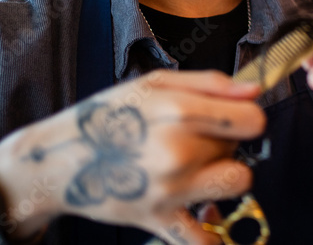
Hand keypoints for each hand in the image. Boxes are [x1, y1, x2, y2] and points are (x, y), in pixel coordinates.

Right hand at [0, 70, 264, 244]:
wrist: (57, 161)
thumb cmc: (107, 116)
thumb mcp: (154, 84)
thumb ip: (210, 83)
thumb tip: (254, 90)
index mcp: (179, 111)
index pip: (253, 120)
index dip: (245, 118)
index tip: (230, 120)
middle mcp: (178, 152)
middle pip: (240, 149)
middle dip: (225, 144)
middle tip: (196, 140)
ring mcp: (170, 189)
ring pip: (236, 184)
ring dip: (224, 177)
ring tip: (201, 169)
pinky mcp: (158, 220)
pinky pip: (203, 238)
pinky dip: (209, 232)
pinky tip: (201, 215)